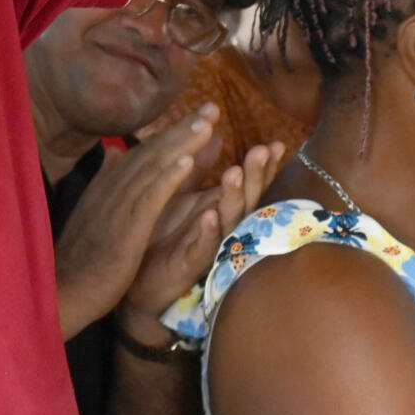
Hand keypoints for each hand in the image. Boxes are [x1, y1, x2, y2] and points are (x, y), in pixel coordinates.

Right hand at [54, 110, 218, 337]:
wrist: (64, 289)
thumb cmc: (81, 254)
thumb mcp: (94, 211)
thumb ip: (107, 179)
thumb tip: (114, 150)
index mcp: (109, 185)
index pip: (145, 153)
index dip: (173, 132)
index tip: (200, 116)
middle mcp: (113, 188)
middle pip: (153, 152)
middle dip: (183, 129)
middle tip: (212, 107)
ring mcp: (118, 206)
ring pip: (154, 169)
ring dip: (181, 144)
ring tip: (205, 124)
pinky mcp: (124, 228)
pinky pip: (149, 199)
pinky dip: (168, 178)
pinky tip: (187, 163)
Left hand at [120, 143, 285, 334]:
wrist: (137, 279)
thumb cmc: (163, 236)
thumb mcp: (180, 196)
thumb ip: (198, 169)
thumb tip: (214, 135)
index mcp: (220, 207)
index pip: (250, 185)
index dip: (264, 167)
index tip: (277, 144)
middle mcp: (222, 226)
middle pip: (247, 199)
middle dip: (256, 175)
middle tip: (262, 150)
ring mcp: (209, 245)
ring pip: (229, 220)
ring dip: (234, 197)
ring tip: (233, 173)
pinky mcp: (191, 263)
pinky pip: (203, 247)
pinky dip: (208, 231)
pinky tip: (209, 214)